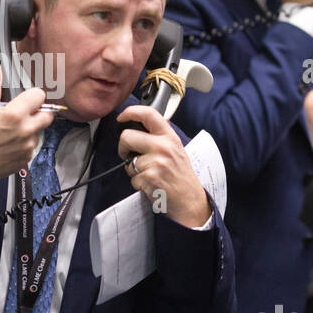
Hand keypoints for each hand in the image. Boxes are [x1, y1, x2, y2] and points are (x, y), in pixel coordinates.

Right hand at [0, 62, 52, 187]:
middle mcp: (25, 131)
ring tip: (11, 132)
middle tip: (22, 114)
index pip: (39, 95)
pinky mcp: (27, 158)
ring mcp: (28, 146)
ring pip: (40, 131)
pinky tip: (10, 143)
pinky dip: (25, 142)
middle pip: (47, 114)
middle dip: (38, 111)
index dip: (32, 96)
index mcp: (14, 115)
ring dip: (30, 128)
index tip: (25, 99)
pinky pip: (33, 145)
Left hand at [118, 105, 211, 228]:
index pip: (148, 113)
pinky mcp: (150, 177)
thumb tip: (136, 129)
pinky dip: (138, 183)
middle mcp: (164, 146)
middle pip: (127, 136)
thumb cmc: (180, 176)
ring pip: (128, 161)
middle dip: (123, 148)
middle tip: (129, 156)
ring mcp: (157, 162)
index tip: (122, 118)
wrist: (190, 199)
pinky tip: (151, 184)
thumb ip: (159, 137)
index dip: (130, 112)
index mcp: (169, 136)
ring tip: (149, 174)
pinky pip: (132, 178)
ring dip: (133, 171)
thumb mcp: (175, 149)